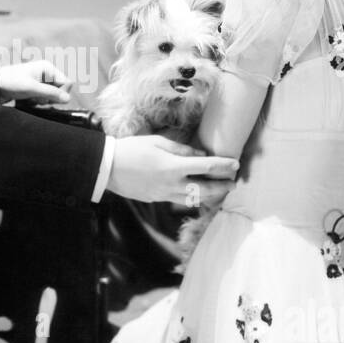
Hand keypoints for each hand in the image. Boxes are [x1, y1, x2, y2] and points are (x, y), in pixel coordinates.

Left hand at [0, 59, 71, 103]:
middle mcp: (46, 73)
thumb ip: (51, 93)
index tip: (49, 98)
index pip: (66, 82)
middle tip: (37, 99)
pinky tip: (28, 101)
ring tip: (30, 99)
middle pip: (60, 90)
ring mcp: (40, 81)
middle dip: (50, 98)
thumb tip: (68, 99)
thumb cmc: (11, 82)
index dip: (61, 93)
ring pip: (51, 96)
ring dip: (43, 101)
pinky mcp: (34, 89)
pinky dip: (37, 102)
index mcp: (47, 68)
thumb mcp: (32, 88)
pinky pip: (43, 99)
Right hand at [107, 135, 238, 205]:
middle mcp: (172, 184)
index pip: (207, 168)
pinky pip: (180, 200)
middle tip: (233, 183)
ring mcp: (164, 195)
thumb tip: (200, 156)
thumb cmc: (131, 149)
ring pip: (194, 199)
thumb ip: (182, 150)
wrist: (107, 167)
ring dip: (209, 196)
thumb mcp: (157, 142)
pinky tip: (197, 193)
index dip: (224, 166)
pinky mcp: (157, 199)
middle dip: (221, 187)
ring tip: (219, 191)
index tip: (235, 164)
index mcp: (173, 167)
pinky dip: (193, 198)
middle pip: (205, 190)